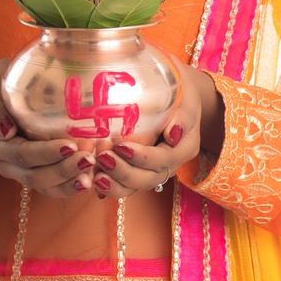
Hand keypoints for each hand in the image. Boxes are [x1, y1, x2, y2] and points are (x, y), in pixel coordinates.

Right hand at [0, 60, 95, 198]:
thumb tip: (5, 129)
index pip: (21, 154)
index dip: (45, 153)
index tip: (70, 145)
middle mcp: (5, 162)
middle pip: (34, 175)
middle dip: (62, 170)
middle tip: (88, 159)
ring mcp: (20, 170)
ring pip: (44, 186)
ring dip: (68, 183)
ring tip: (90, 177)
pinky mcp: (34, 172)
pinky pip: (51, 187)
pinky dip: (69, 187)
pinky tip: (89, 181)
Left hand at [93, 56, 221, 199]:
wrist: (176, 96)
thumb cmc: (179, 93)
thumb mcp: (186, 98)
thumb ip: (183, 116)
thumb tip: (175, 134)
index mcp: (184, 148)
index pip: (164, 159)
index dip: (143, 157)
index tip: (121, 146)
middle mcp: (170, 164)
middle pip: (149, 178)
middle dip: (124, 172)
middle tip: (103, 158)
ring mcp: (154, 170)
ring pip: (136, 187)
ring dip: (115, 184)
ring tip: (95, 176)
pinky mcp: (140, 171)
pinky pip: (126, 186)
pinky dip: (111, 186)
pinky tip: (94, 180)